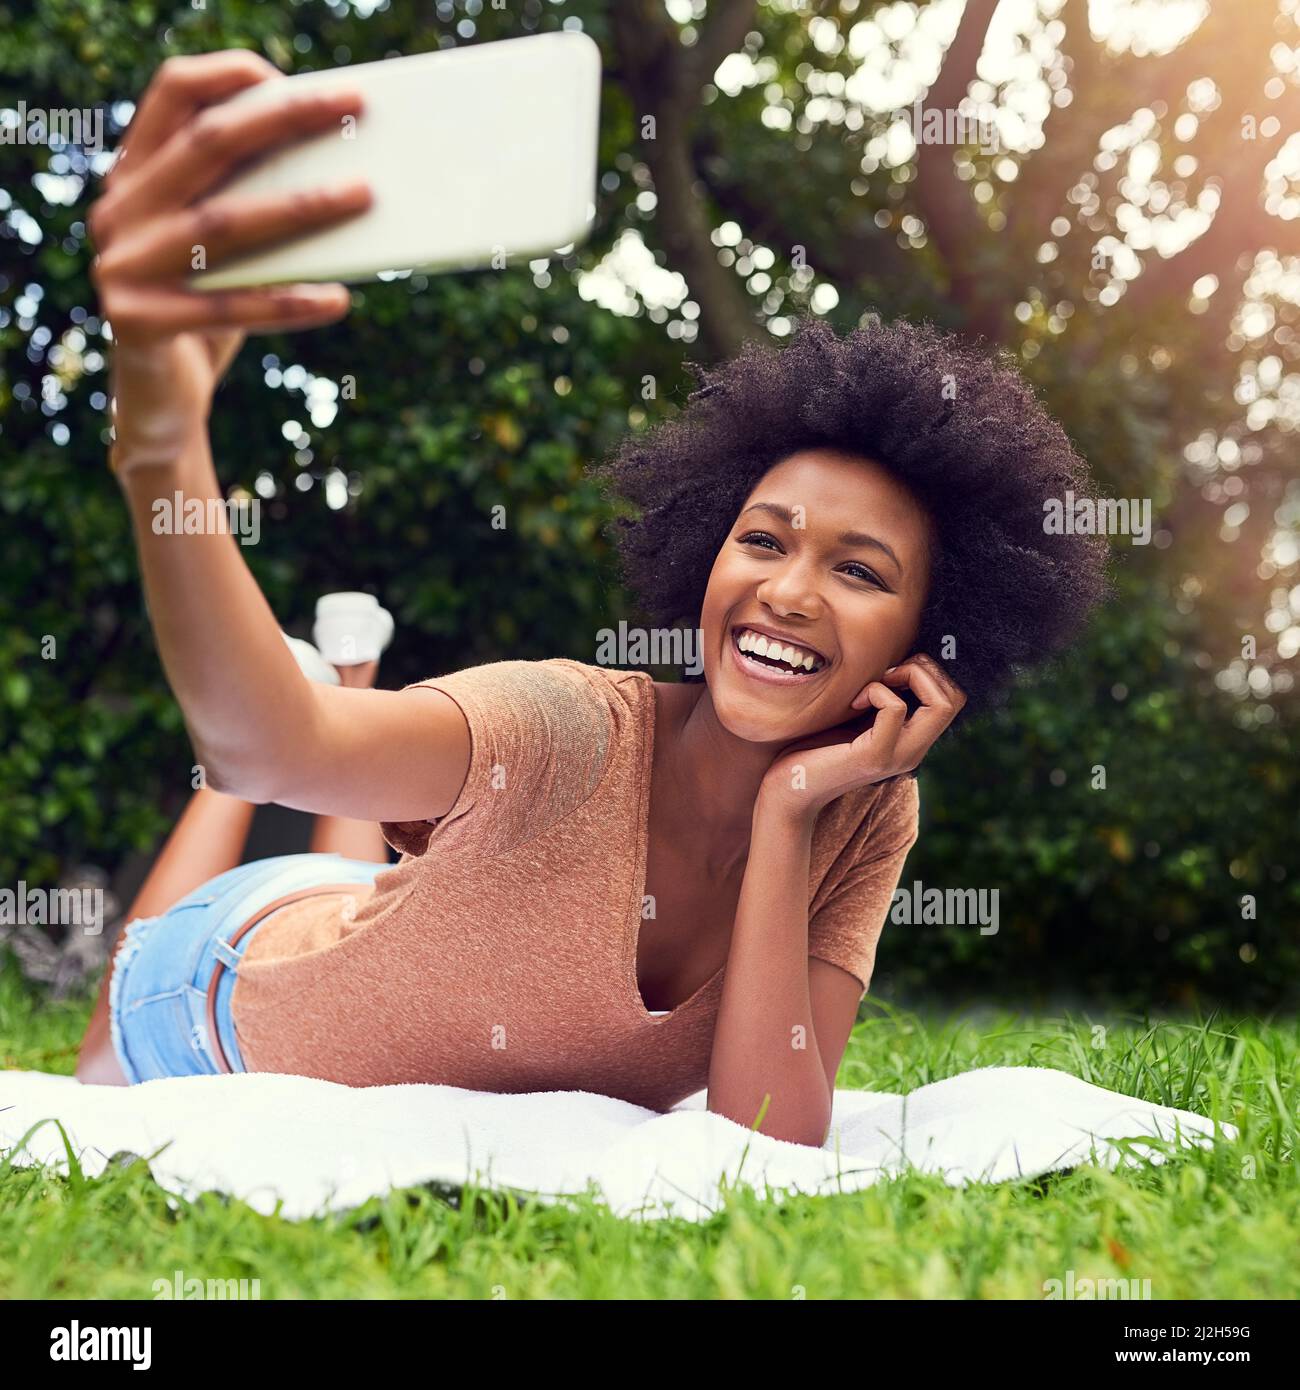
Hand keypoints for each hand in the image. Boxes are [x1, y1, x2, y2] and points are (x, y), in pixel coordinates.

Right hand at [87, 50, 372, 473]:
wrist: (161, 403)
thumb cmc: (209, 314)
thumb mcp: (229, 251)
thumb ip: (253, 203)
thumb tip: (351, 173)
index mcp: (135, 174)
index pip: (174, 93)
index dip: (234, 76)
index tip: (302, 79)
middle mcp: (118, 209)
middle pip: (207, 144)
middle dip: (285, 120)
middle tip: (354, 109)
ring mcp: (120, 265)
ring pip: (222, 224)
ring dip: (300, 207)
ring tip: (364, 196)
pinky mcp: (136, 322)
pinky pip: (225, 309)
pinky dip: (287, 302)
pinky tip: (338, 299)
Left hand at [758, 653, 966, 821]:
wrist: (789, 789)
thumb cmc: (815, 748)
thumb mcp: (856, 717)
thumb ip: (880, 698)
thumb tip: (893, 659)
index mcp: (912, 741)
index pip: (954, 699)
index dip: (928, 673)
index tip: (890, 672)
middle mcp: (914, 751)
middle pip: (955, 698)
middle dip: (924, 669)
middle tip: (886, 674)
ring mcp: (898, 756)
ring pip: (940, 704)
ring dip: (907, 676)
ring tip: (872, 686)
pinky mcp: (875, 756)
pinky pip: (896, 708)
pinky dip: (877, 691)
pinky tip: (854, 702)